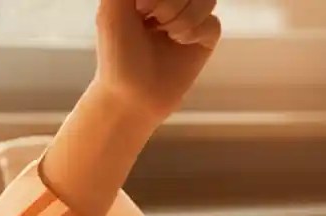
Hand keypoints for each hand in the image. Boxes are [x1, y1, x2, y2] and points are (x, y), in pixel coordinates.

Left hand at [92, 0, 221, 125]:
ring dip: (182, 17)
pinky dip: (195, 33)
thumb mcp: (113, 8)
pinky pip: (213, 22)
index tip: (141, 7)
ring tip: (166, 34)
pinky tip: (180, 44)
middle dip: (169, 1)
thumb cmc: (118, 54)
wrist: (134, 96)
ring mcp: (190, 16)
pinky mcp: (205, 37)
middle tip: (150, 19)